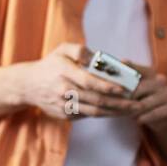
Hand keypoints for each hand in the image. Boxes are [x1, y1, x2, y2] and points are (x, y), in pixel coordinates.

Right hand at [17, 42, 137, 119]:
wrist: (29, 86)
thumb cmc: (50, 65)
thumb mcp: (61, 49)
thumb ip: (79, 50)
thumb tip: (98, 57)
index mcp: (64, 72)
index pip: (88, 81)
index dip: (107, 86)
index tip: (124, 89)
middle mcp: (63, 90)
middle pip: (95, 100)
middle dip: (119, 103)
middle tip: (137, 104)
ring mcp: (64, 105)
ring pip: (94, 111)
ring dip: (115, 112)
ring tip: (132, 111)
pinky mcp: (65, 115)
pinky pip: (88, 115)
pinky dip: (104, 114)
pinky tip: (117, 111)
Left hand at [121, 63, 166, 129]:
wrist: (164, 118)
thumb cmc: (144, 102)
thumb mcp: (135, 92)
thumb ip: (126, 85)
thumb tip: (109, 78)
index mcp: (151, 74)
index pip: (140, 69)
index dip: (131, 66)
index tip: (122, 62)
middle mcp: (161, 81)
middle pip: (139, 89)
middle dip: (126, 98)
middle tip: (116, 104)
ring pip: (145, 103)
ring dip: (134, 111)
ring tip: (127, 114)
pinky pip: (155, 113)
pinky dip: (145, 118)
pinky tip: (139, 120)